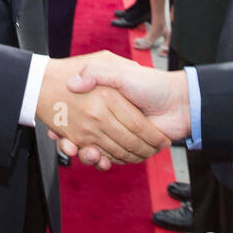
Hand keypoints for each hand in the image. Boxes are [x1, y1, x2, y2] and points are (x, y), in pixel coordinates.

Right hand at [65, 55, 190, 167]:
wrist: (179, 103)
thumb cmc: (151, 84)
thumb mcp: (121, 71)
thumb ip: (98, 73)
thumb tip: (74, 83)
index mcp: (103, 100)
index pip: (77, 114)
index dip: (62, 123)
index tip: (53, 128)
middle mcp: (106, 117)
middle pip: (82, 135)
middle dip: (72, 143)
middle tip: (67, 145)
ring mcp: (116, 133)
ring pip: (93, 149)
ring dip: (86, 155)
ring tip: (82, 152)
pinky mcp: (126, 148)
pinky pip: (108, 158)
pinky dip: (102, 162)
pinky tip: (98, 159)